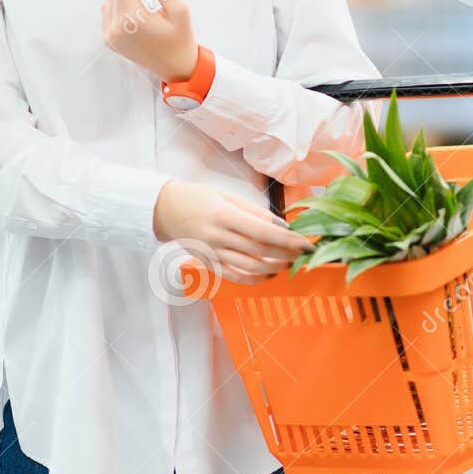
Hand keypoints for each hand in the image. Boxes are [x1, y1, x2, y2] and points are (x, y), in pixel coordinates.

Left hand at [101, 0, 198, 81]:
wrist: (176, 68)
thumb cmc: (180, 40)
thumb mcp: (178, 8)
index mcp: (132, 19)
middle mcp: (115, 27)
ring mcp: (109, 35)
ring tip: (145, 0)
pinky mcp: (109, 39)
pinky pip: (108, 11)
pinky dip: (121, 6)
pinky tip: (137, 12)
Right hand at [153, 180, 312, 283]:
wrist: (166, 210)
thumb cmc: (199, 197)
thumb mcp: (227, 195)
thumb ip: (255, 211)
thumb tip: (282, 225)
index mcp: (223, 215)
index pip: (263, 232)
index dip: (288, 240)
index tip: (306, 243)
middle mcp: (217, 237)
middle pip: (260, 251)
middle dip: (287, 254)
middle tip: (304, 254)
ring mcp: (212, 254)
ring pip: (250, 268)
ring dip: (275, 268)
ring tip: (290, 263)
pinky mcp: (208, 264)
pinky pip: (236, 277)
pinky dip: (256, 279)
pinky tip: (269, 273)